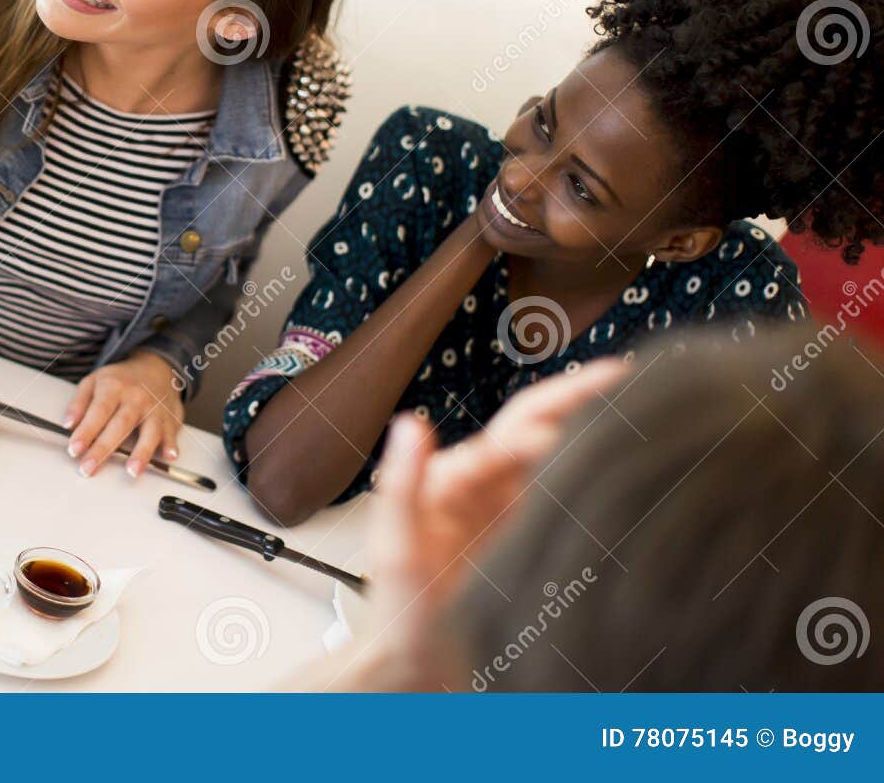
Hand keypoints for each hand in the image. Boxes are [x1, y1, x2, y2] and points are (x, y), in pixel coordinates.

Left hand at [63, 351, 184, 477]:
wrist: (156, 367)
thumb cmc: (121, 379)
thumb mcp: (94, 380)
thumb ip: (79, 402)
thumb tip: (68, 424)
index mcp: (114, 388)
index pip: (98, 411)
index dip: (86, 431)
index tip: (74, 449)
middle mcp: (136, 398)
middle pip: (120, 425)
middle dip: (104, 449)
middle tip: (89, 468)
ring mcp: (154, 409)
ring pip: (149, 431)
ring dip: (142, 452)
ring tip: (132, 471)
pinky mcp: (170, 419)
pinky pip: (172, 432)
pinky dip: (171, 445)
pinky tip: (169, 456)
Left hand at [348, 357, 628, 688]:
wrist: (418, 670)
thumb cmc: (399, 612)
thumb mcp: (395, 548)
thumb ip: (401, 484)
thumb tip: (410, 424)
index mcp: (455, 475)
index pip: (514, 431)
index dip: (557, 416)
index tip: (600, 413)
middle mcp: (486, 484)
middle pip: (544, 427)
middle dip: (586, 396)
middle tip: (636, 375)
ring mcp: (514, 510)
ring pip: (564, 457)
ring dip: (600, 429)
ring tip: (650, 407)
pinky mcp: (533, 539)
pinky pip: (572, 500)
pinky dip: (603, 479)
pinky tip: (640, 469)